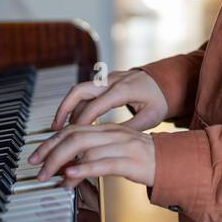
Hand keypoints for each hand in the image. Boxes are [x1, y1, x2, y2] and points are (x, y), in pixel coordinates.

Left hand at [29, 122, 155, 191]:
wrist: (175, 163)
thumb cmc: (145, 160)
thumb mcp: (116, 153)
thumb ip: (94, 155)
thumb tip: (68, 167)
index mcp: (107, 130)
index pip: (72, 129)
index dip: (51, 141)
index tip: (37, 156)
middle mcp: (112, 134)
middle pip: (74, 136)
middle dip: (50, 151)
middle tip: (36, 167)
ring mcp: (122, 146)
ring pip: (84, 148)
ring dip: (61, 162)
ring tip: (48, 175)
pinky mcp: (130, 162)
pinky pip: (102, 164)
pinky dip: (83, 170)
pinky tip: (70, 177)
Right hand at [50, 68, 168, 131]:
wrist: (165, 81)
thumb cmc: (159, 99)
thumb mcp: (150, 117)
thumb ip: (130, 128)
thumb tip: (111, 142)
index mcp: (123, 90)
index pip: (95, 106)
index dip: (82, 122)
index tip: (72, 136)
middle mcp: (111, 81)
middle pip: (79, 91)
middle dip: (64, 109)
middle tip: (55, 128)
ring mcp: (107, 80)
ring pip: (79, 90)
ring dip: (67, 107)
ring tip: (59, 126)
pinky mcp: (105, 82)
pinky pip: (85, 91)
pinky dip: (76, 104)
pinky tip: (73, 121)